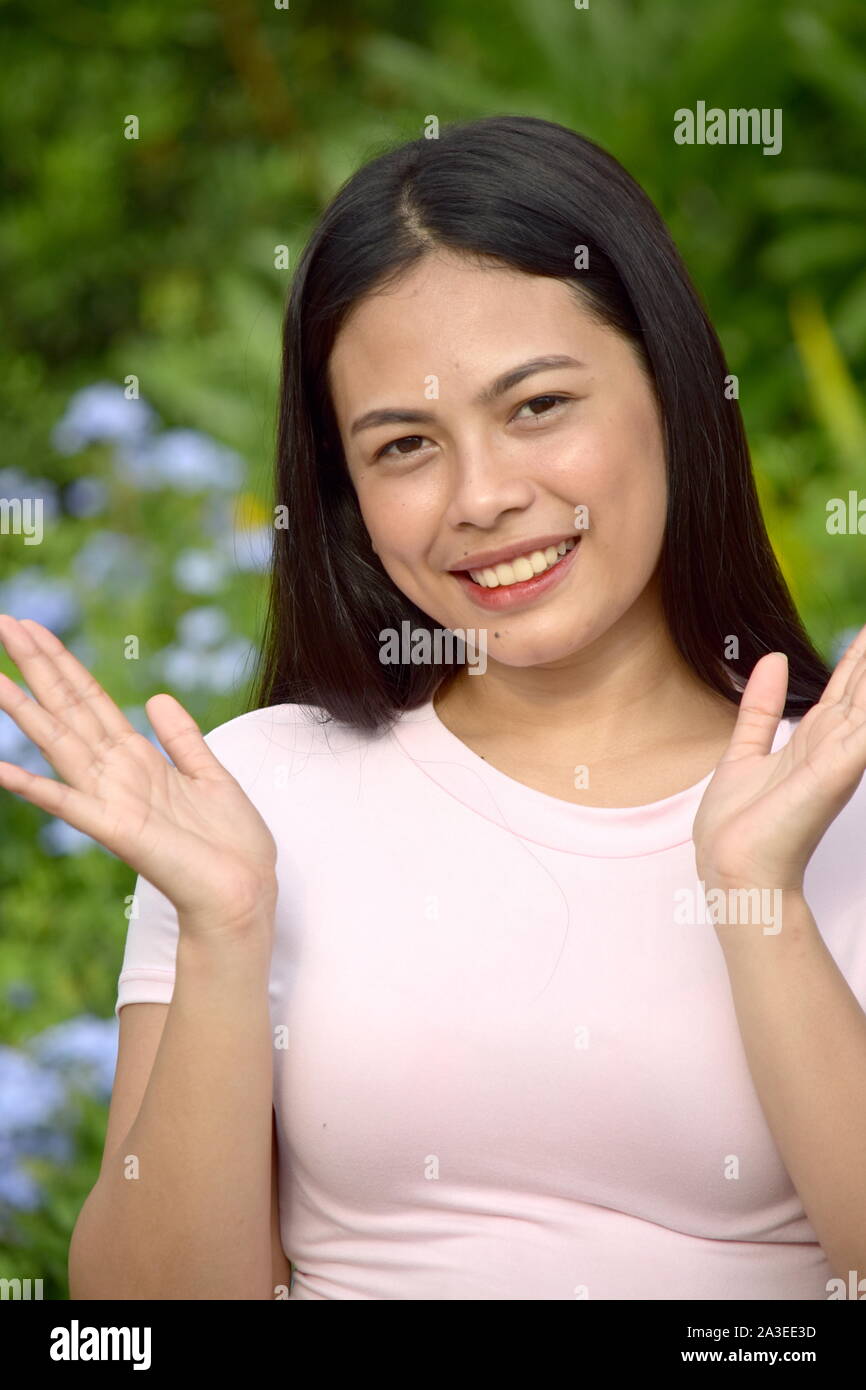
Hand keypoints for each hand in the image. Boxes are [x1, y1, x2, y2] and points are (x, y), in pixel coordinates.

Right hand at [0, 615, 277, 936]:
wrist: (246, 893)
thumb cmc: (231, 843)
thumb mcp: (210, 775)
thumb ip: (181, 738)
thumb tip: (156, 697)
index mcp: (138, 758)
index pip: (90, 699)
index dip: (63, 663)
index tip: (33, 628)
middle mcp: (117, 774)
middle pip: (69, 708)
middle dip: (38, 666)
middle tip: (3, 623)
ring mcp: (112, 800)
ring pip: (61, 744)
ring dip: (26, 712)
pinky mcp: (118, 830)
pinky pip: (70, 804)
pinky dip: (35, 788)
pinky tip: (2, 770)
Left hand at [692, 622, 865, 893]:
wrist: (733, 869)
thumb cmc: (739, 825)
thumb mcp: (745, 751)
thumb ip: (760, 708)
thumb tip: (772, 660)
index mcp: (816, 738)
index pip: (849, 683)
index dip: (860, 653)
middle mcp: (836, 743)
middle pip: (865, 685)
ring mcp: (841, 755)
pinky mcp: (838, 768)